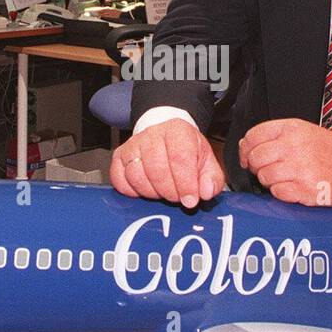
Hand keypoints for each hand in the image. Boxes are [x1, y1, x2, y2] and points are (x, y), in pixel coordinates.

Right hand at [110, 119, 224, 208]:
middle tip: (177, 197)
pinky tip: (146, 190)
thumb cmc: (186, 151)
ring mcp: (133, 145)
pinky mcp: (119, 156)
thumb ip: (212, 179)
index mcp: (178, 131)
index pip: (180, 157)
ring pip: (136, 175)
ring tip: (163, 192)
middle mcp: (152, 134)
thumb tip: (206, 192)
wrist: (166, 138)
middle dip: (169, 191)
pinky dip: (132, 191)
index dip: (186, 183)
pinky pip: (119, 179)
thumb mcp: (206, 162)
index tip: (190, 200)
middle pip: (157, 169)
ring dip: (152, 192)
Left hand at [239, 119, 331, 205]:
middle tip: (267, 169)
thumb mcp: (303, 131)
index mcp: (292, 129)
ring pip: (264, 177)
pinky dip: (281, 193)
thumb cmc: (331, 150)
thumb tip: (246, 146)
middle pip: (255, 158)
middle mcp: (294, 146)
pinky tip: (293, 186)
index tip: (248, 157)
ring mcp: (300, 168)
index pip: (253, 136)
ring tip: (285, 178)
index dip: (246, 149)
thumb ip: (275, 136)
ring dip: (270, 181)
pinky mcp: (306, 189)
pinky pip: (278, 193)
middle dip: (256, 167)